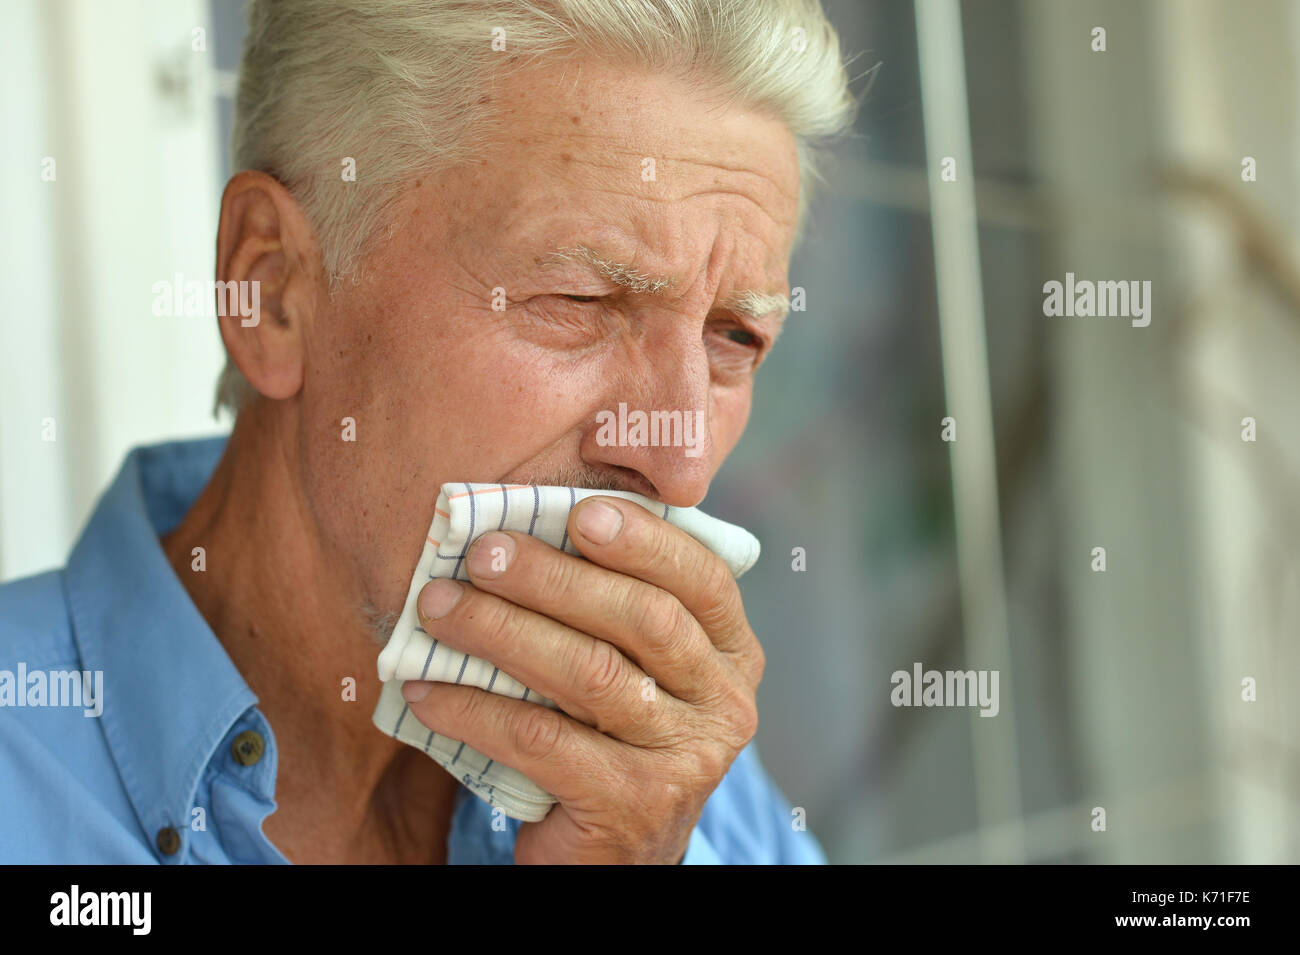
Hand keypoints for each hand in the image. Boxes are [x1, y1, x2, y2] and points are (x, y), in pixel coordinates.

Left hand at [398, 495, 764, 863]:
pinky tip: (426, 689)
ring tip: (439, 608)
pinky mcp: (630, 806)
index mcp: (732, 655)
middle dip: (555, 577)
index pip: (703, 580)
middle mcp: (724, 705)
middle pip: (644, 620)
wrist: (614, 855)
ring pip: (589, 674)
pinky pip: (542, 741)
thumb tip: (527, 525)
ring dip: (503, 631)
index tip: (578, 512)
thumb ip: (614, 606)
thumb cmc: (611, 734)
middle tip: (483, 553)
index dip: (645, 541)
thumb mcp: (635, 668)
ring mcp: (684, 760)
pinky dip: (476, 709)